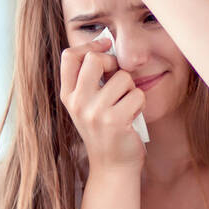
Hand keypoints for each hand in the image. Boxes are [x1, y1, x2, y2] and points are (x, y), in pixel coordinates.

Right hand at [60, 34, 145, 170]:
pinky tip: (132, 118)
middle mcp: (77, 103)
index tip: (105, 47)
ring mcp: (94, 112)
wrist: (112, 167)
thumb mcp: (88, 105)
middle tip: (119, 78)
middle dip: (113, 63)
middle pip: (95, 59)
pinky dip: (140, 104)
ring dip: (131, 89)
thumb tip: (105, 42)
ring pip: (123, 78)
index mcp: (68, 96)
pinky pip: (137, 95)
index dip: (90, 46)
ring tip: (125, 107)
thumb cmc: (105, 131)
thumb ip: (90, 79)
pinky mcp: (114, 121)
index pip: (69, 56)